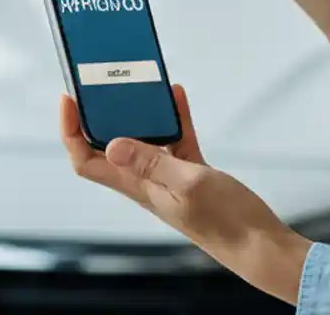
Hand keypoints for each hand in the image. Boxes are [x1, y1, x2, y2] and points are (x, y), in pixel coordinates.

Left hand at [59, 85, 308, 303]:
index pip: (88, 160)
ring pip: (144, 140)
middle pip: (109, 147)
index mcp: (139, 188)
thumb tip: (114, 144)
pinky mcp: (192, 175)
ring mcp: (169, 178)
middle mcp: (147, 183)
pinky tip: (177, 97)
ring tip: (140, 85)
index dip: (72, 131)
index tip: (71, 101)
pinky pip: (176, 141)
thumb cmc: (227, 221)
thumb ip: (154, 163)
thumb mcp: (190, 184)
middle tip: (102, 86)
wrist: (258, 243)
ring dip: (139, 114)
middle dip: (101, 117)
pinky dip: (175, 119)